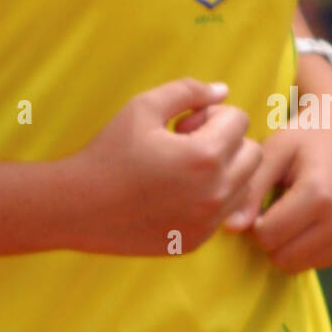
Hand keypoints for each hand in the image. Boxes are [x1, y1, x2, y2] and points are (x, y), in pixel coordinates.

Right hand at [67, 78, 259, 255]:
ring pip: (244, 185)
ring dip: (222, 170)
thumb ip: (188, 91)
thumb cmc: (109, 152)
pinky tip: (175, 193)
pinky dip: (210, 198)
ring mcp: (208, 223)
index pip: (240, 120)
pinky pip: (224, 212)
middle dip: (225, 140)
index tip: (182, 124)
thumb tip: (222, 90)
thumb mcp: (143, 107)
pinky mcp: (197, 241)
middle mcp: (215, 193)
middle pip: (252, 153)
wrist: (79, 207)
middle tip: (186, 143)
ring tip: (182, 169)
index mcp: (205, 157)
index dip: (211, 114)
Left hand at [223, 116, 331, 273]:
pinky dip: (302, 247)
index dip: (252, 220)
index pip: (267, 235)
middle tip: (270, 205)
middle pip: (281, 256)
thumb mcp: (273, 152)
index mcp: (320, 194)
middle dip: (267, 235)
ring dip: (284, 244)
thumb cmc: (305, 136)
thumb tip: (231, 228)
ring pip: (297, 265)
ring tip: (287, 210)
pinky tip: (304, 219)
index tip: (257, 198)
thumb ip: (251, 190)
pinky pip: (314, 263)